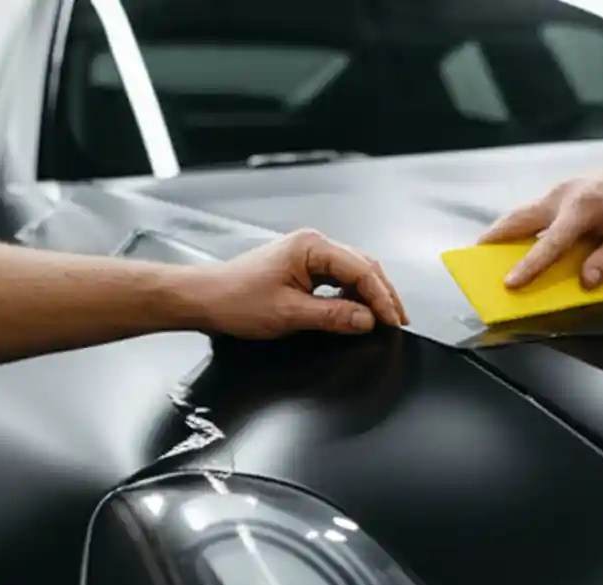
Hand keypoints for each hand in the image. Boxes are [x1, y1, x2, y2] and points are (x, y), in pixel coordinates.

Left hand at [190, 229, 406, 338]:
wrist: (204, 299)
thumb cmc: (235, 300)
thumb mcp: (289, 313)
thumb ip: (333, 316)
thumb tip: (367, 319)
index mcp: (311, 246)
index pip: (362, 270)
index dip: (382, 297)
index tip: (393, 321)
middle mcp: (313, 245)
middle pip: (364, 267)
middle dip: (383, 294)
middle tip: (399, 320)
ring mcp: (309, 255)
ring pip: (354, 273)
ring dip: (370, 295)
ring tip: (384, 318)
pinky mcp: (304, 268)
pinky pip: (339, 279)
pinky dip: (353, 296)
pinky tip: (359, 312)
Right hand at [479, 143, 602, 289]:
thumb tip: (585, 282)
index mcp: (584, 208)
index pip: (551, 243)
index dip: (529, 265)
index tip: (510, 283)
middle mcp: (563, 197)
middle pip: (519, 219)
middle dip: (495, 239)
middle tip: (474, 258)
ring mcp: (558, 192)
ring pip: (521, 213)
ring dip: (502, 231)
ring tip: (484, 251)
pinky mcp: (559, 193)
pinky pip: (532, 211)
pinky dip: (518, 226)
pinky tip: (514, 242)